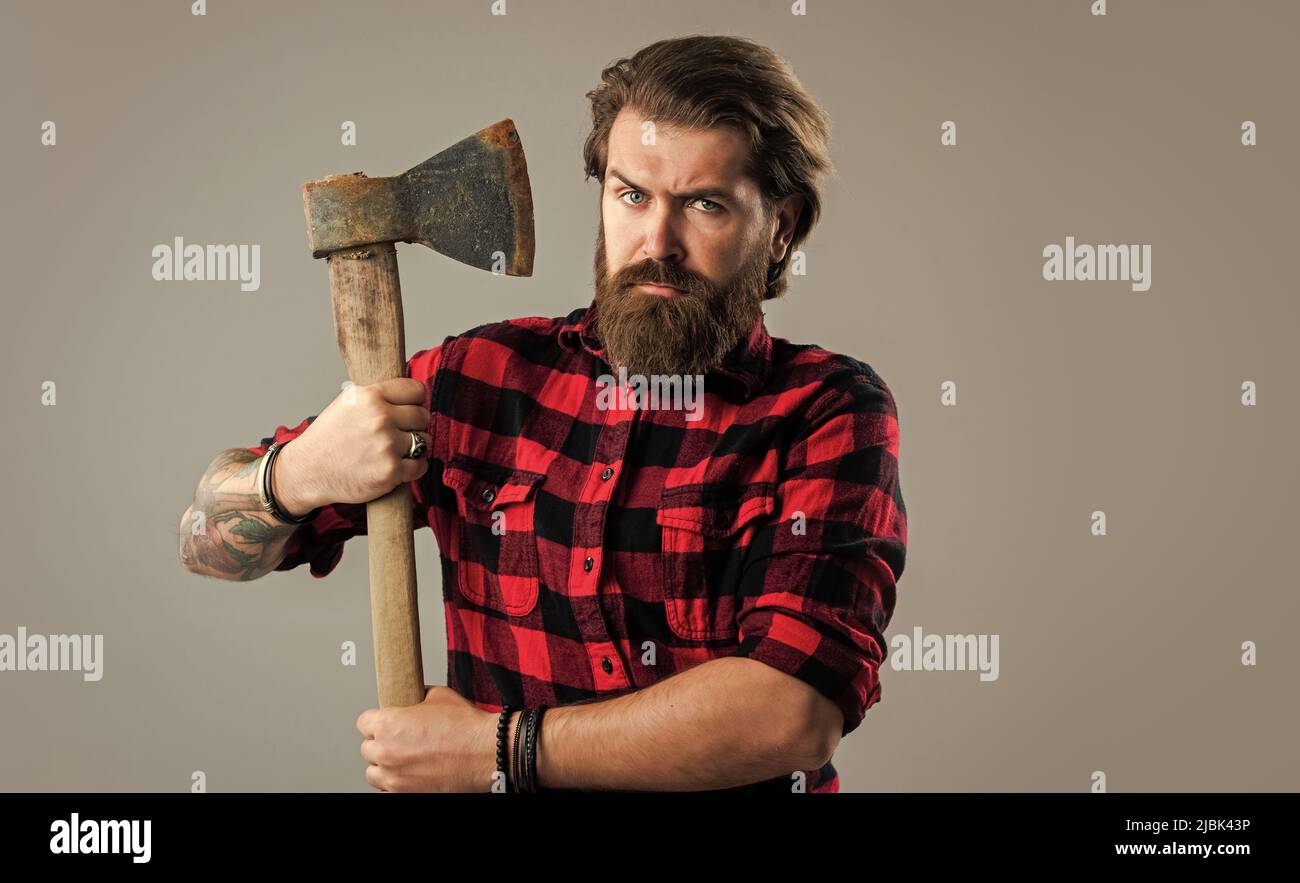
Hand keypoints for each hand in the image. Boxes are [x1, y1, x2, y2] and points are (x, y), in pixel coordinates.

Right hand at [276, 378, 430, 513]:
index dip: (415, 401)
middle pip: (423, 415)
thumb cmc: (328, 438)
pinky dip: (414, 467)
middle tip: (401, 433)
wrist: (308, 471)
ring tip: (396, 450)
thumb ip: (377, 395)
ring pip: (424, 440)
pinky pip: (420, 465)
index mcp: (370, 396)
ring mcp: (387, 445)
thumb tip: (410, 393)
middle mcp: (380, 418)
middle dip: (415, 424)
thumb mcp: (347, 402)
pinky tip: (399, 465)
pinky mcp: (390, 471)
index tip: (410, 409)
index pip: (415, 389)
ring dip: (416, 447)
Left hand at [356, 685, 498, 792]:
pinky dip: (395, 784)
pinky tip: (410, 775)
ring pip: (373, 774)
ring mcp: (394, 778)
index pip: (363, 722)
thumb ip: (416, 698)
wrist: (486, 751)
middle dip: (381, 743)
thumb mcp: (438, 696)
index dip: (376, 720)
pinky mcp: (406, 795)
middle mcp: (386, 752)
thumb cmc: (466, 726)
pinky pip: (387, 791)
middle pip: (367, 749)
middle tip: (399, 741)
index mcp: (388, 724)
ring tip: (403, 760)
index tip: (384, 723)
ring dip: (384, 766)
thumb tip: (411, 700)